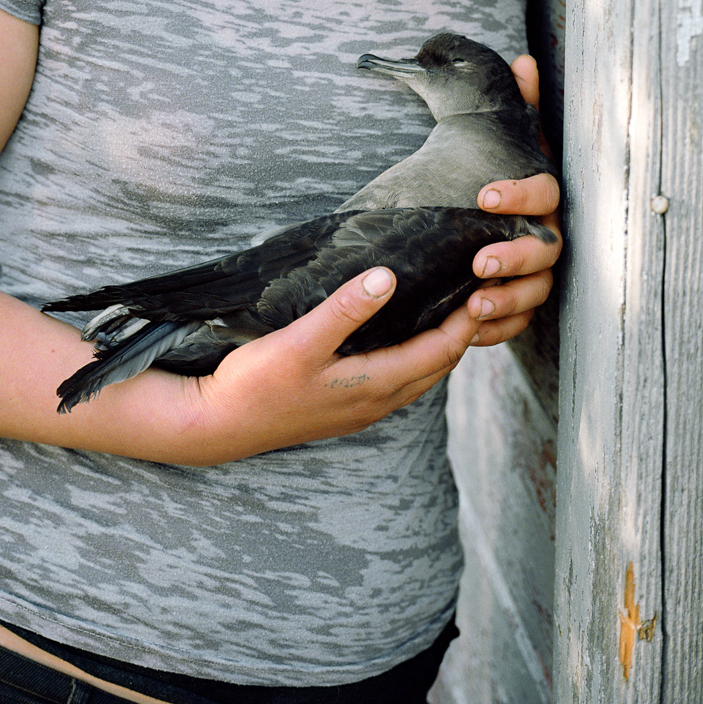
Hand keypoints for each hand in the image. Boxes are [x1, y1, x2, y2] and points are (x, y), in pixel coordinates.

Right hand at [168, 264, 483, 462]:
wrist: (217, 427)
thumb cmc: (255, 384)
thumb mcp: (299, 341)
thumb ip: (344, 310)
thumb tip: (387, 276)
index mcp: (374, 386)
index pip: (441, 351)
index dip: (467, 319)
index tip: (485, 285)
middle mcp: (377, 403)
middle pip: (439, 366)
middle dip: (464, 332)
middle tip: (480, 292)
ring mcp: (361, 410)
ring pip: (420, 377)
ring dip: (441, 346)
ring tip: (451, 309)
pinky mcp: (344, 409)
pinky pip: (398, 381)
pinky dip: (415, 357)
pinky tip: (403, 336)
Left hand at [467, 52, 560, 346]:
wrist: (489, 210)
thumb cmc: (499, 172)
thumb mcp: (503, 138)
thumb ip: (516, 103)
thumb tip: (524, 61)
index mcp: (542, 193)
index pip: (544, 192)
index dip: (519, 194)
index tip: (483, 196)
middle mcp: (549, 232)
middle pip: (547, 250)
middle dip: (515, 256)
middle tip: (480, 260)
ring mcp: (539, 271)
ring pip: (536, 292)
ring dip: (508, 299)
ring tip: (473, 303)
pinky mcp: (521, 302)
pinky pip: (519, 322)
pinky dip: (498, 328)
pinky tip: (470, 330)